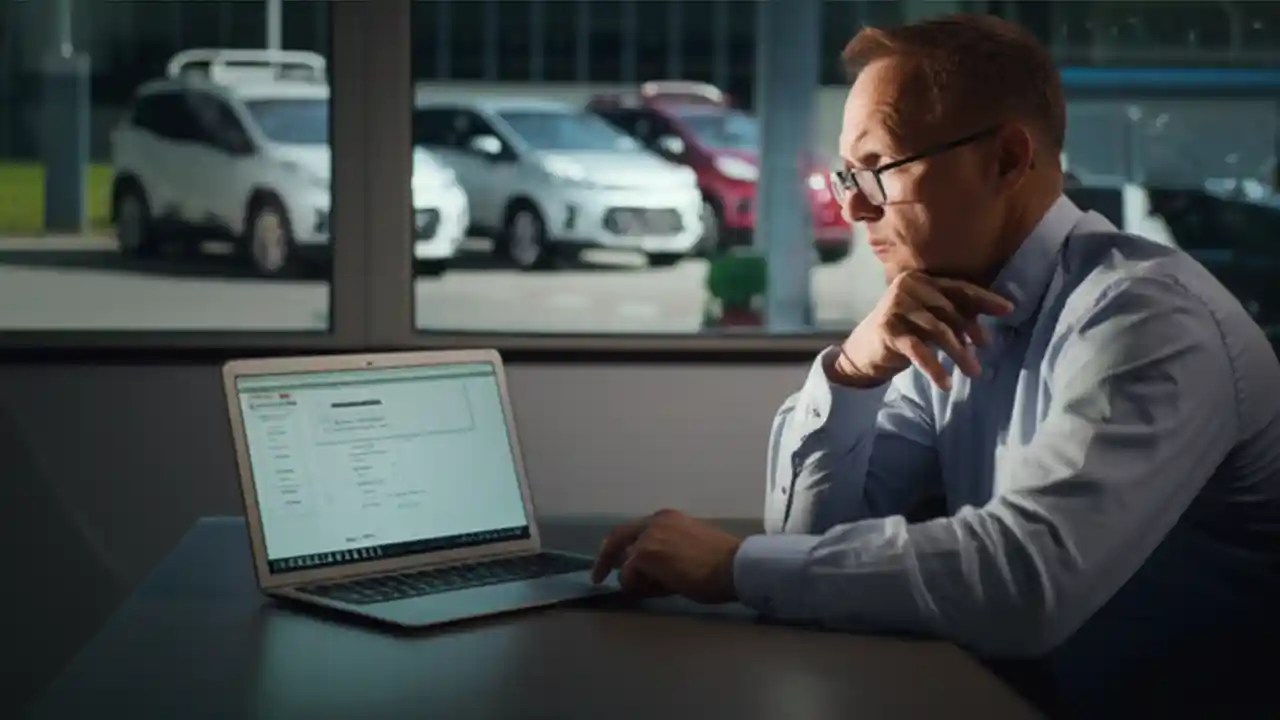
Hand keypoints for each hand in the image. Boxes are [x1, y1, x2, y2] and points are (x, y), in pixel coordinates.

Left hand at [591, 509, 742, 603]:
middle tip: (598, 576)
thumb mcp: (689, 548)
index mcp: (667, 518)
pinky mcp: (645, 555)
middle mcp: (654, 522)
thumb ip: (666, 552)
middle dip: (606, 558)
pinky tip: (659, 591)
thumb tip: (648, 573)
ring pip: (625, 563)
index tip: (615, 561)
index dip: (622, 547)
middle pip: (618, 537)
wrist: (734, 566)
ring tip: (658, 590)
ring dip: (636, 580)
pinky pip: (629, 577)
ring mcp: (648, 537)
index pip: (635, 530)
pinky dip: (638, 588)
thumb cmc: (721, 563)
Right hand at [832, 271, 1013, 390]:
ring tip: (974, 372)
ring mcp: (896, 307)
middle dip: (971, 331)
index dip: (984, 299)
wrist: (864, 351)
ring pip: (938, 330)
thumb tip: (995, 315)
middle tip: (986, 348)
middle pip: (949, 310)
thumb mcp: (931, 318)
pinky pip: (919, 351)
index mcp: (921, 279)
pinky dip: (934, 368)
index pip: (958, 288)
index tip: (1009, 310)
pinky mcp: (888, 330)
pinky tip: (945, 383)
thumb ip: (955, 313)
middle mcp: (907, 287)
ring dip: (959, 353)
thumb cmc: (904, 331)